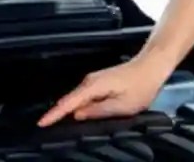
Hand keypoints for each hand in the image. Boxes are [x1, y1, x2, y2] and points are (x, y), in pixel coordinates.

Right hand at [36, 54, 173, 126]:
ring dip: (68, 110)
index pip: (69, 103)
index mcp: (94, 86)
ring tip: (57, 123)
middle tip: (47, 127)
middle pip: (69, 100)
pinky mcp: (99, 82)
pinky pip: (84, 96)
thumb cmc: (142, 85)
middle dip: (58, 113)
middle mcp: (90, 81)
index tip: (41, 123)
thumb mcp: (122, 105)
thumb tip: (78, 115)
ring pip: (77, 99)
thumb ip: (99, 110)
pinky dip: (78, 105)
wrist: (152, 65)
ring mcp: (94, 80)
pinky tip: (77, 114)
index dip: (54, 114)